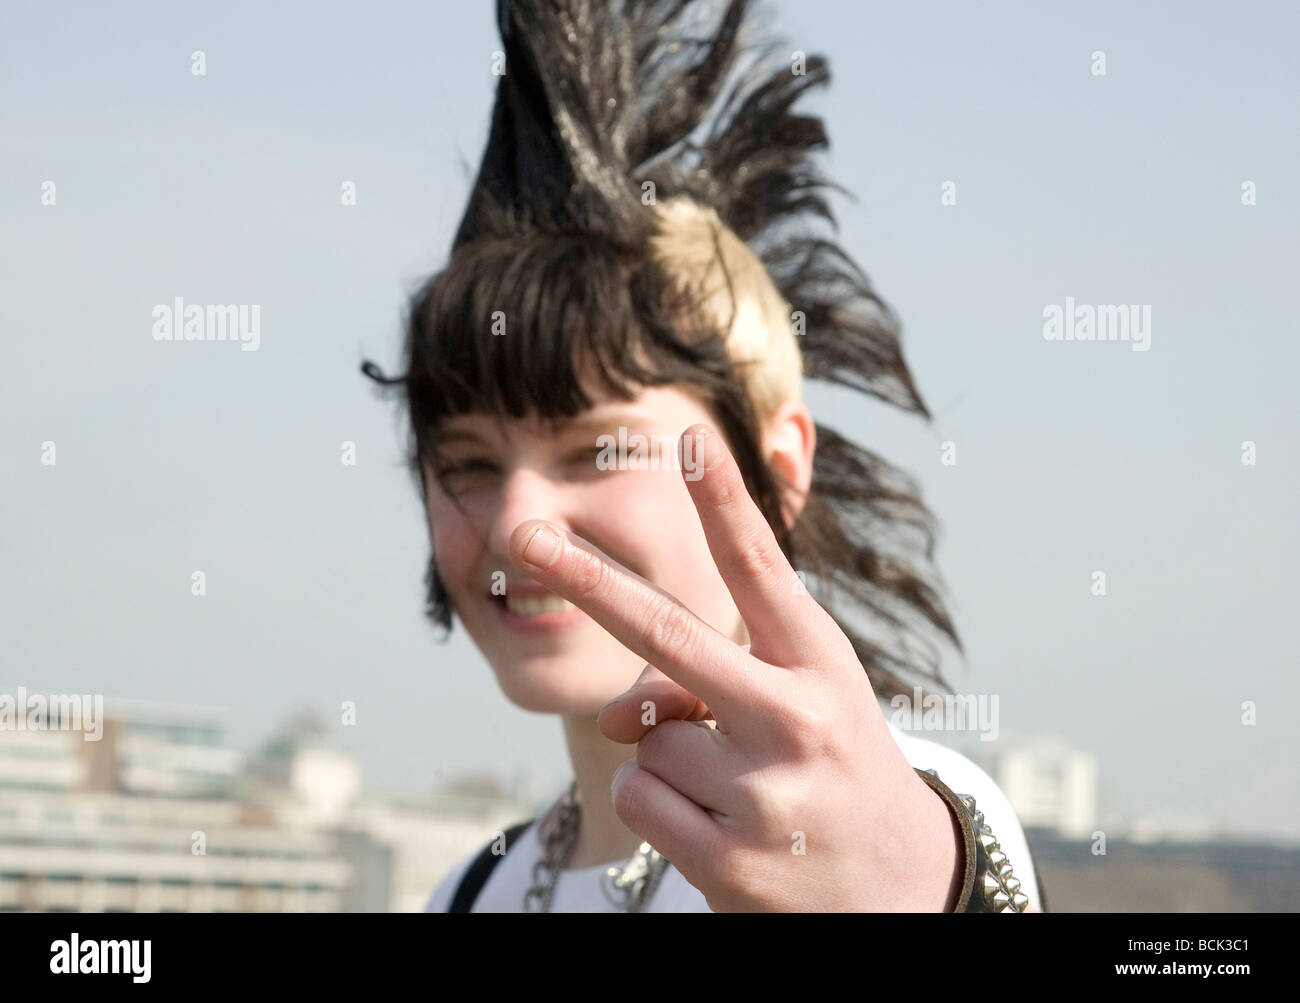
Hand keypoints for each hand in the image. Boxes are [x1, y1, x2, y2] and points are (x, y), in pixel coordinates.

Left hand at [509, 423, 960, 911]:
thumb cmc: (829, 766)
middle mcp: (797, 718)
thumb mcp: (791, 708)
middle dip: (589, 579)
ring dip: (667, 757)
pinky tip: (723, 830)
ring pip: (643, 735)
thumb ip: (698, 685)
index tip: (692, 442)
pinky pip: (639, 797)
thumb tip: (608, 721)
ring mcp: (766, 792)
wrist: (899, 885)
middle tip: (527, 535)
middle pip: (671, 637)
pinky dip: (661, 809)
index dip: (725, 504)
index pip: (763, 572)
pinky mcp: (733, 860)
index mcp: (818, 663)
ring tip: (737, 788)